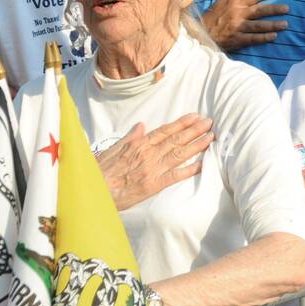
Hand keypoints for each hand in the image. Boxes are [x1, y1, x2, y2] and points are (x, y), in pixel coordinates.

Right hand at [96, 114, 213, 210]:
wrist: (93, 189)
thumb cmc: (99, 171)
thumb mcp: (112, 149)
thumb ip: (129, 137)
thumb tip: (142, 125)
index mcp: (139, 144)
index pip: (165, 130)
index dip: (182, 123)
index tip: (195, 116)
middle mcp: (149, 153)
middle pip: (176, 139)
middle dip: (195, 130)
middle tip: (209, 122)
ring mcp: (152, 168)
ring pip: (179, 153)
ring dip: (197, 144)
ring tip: (211, 137)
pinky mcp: (153, 185)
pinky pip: (175, 175)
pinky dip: (190, 169)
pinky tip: (202, 164)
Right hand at [200, 0, 288, 50]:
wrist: (201, 35)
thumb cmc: (212, 17)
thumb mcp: (221, 2)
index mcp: (235, 3)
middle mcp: (238, 14)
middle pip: (259, 11)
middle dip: (274, 9)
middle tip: (287, 9)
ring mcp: (238, 27)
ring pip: (259, 25)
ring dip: (273, 25)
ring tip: (285, 24)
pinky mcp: (237, 39)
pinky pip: (253, 38)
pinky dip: (264, 38)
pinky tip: (274, 37)